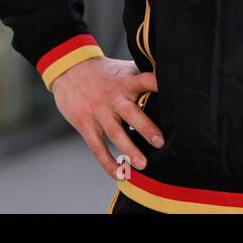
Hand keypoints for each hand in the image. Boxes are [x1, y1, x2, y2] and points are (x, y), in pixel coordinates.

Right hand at [50, 57, 162, 179]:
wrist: (69, 69)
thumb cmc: (103, 72)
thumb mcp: (123, 69)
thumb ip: (143, 76)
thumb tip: (170, 80)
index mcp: (126, 81)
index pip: (145, 81)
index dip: (157, 85)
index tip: (173, 94)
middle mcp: (113, 97)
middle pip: (131, 112)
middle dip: (146, 128)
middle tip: (160, 142)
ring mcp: (98, 111)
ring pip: (115, 133)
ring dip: (129, 150)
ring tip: (143, 165)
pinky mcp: (85, 124)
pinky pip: (97, 147)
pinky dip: (108, 162)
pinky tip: (119, 173)